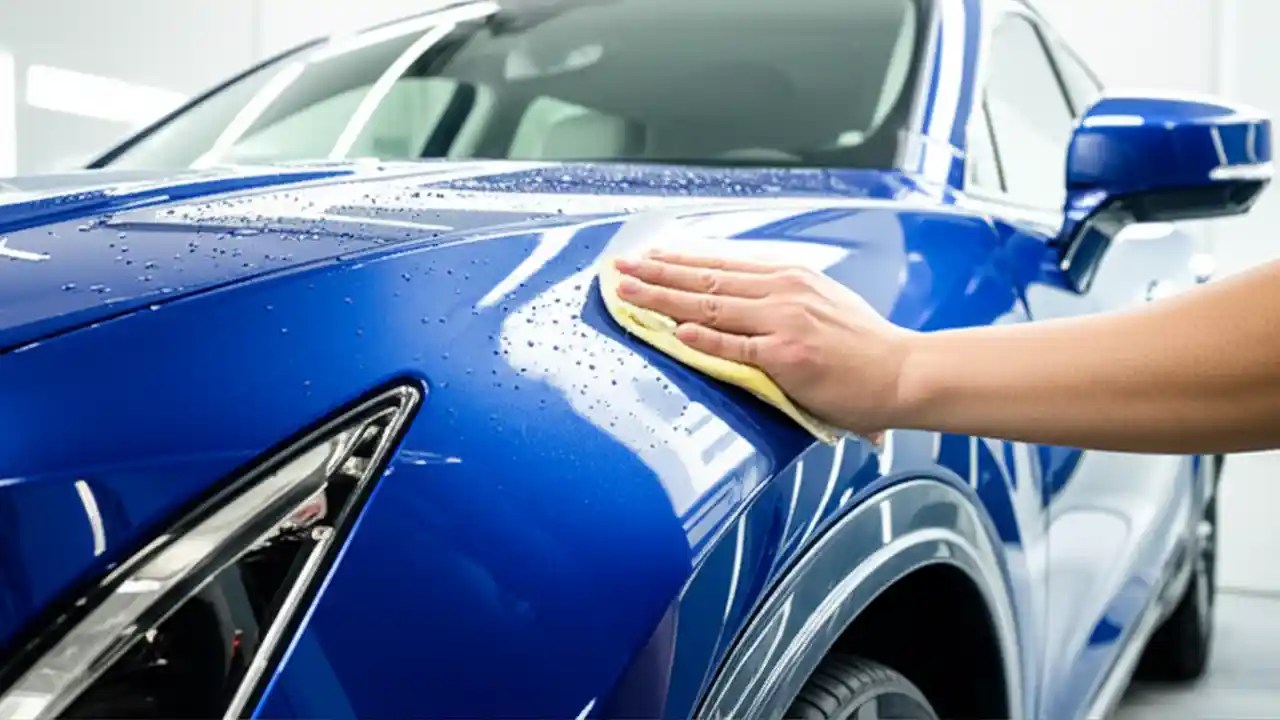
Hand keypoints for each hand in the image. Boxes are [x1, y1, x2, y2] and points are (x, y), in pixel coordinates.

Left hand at [613, 250, 917, 435]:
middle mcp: (783, 290)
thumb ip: (784, 302)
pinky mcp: (786, 357)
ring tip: (630, 294)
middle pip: (707, 278)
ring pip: (711, 305)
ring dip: (664, 298)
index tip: (648, 258)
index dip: (680, 261)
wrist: (903, 372)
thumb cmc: (865, 347)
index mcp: (790, 277)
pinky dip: (704, 337)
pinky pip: (735, 346)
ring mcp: (783, 322)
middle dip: (658, 273)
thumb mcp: (823, 305)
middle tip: (621, 269)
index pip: (722, 264)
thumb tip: (746, 304)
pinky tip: (676, 330)